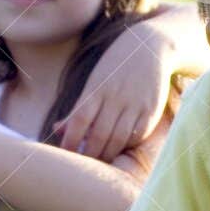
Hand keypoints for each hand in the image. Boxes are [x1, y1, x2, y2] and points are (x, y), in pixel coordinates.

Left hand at [55, 19, 169, 159]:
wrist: (150, 46)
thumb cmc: (115, 66)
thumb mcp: (94, 82)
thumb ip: (78, 108)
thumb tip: (57, 130)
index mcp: (96, 89)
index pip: (79, 121)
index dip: (71, 141)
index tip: (66, 155)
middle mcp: (115, 97)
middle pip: (99, 135)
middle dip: (89, 154)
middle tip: (84, 165)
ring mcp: (135, 104)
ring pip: (118, 139)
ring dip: (108, 154)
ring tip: (101, 161)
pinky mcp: (152, 109)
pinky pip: (138, 135)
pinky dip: (127, 145)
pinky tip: (121, 147)